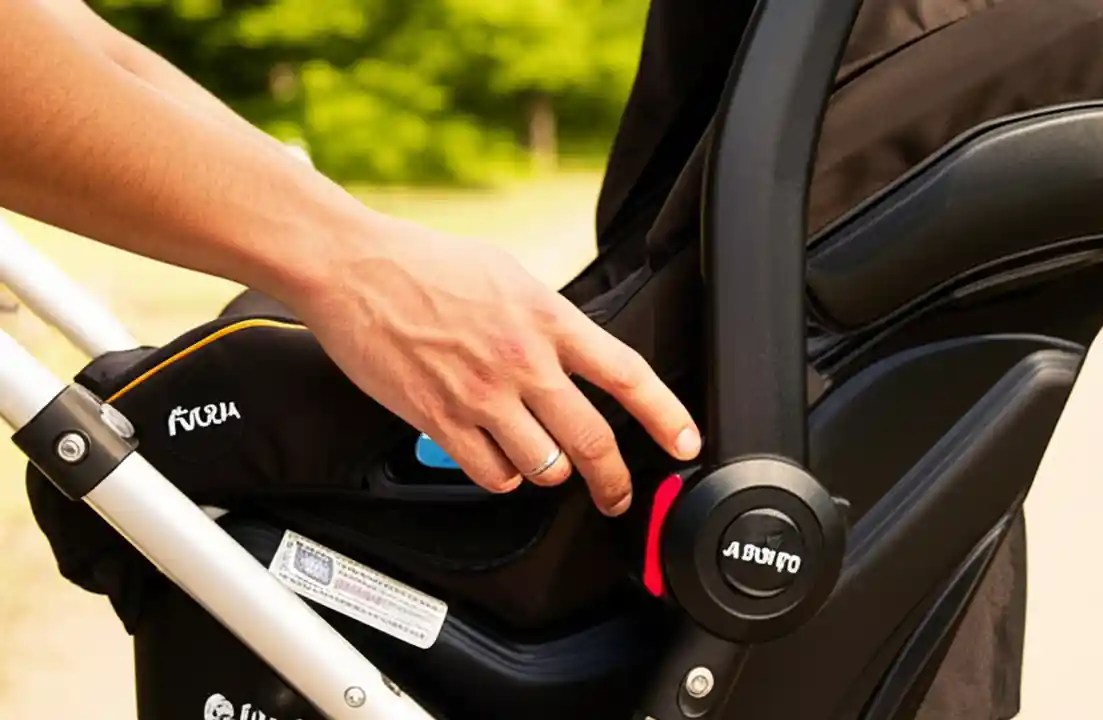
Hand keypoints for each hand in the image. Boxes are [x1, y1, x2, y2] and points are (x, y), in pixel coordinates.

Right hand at [284, 216, 701, 515]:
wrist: (353, 269)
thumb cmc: (424, 263)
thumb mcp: (507, 273)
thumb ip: (546, 316)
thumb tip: (573, 349)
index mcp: (546, 319)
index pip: (627, 375)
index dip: (667, 416)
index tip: (686, 443)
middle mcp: (523, 362)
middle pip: (592, 441)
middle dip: (615, 481)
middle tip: (617, 495)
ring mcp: (482, 396)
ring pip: (544, 468)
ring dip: (550, 474)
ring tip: (542, 461)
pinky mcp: (440, 421)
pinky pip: (492, 475)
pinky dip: (501, 476)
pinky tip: (496, 459)